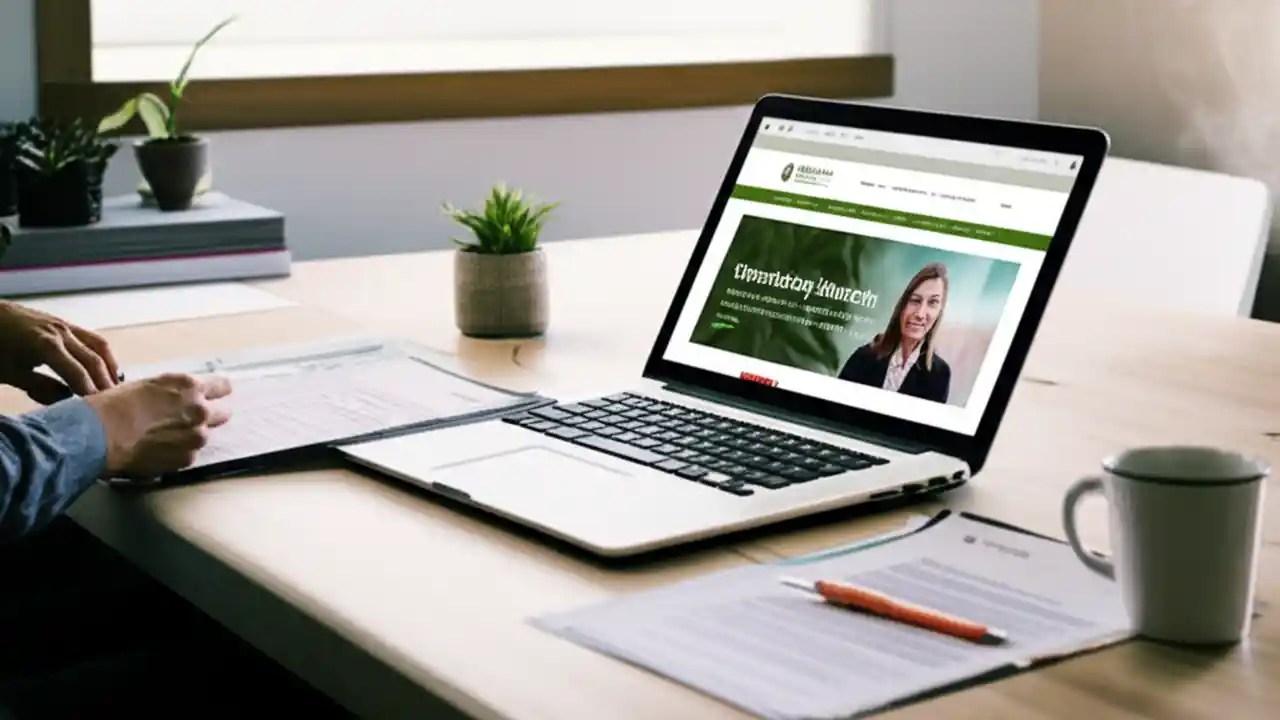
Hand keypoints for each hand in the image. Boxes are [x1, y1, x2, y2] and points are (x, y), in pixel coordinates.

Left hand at [0, 301, 120, 402]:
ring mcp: (65, 325)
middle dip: (106, 383)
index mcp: (45, 345)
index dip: (91, 392)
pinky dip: (103, 355)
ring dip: (110, 367)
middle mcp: (61, 333)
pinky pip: (92, 338)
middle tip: (117, 404)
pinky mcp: (64, 323)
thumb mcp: (9, 372)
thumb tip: (67, 399)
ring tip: (116, 387)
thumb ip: (38, 386)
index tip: (102, 411)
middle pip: (94, 360)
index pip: (78, 373)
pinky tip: (105, 368)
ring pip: (99, 346)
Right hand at [86, 373, 232, 477]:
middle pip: (222, 413)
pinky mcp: (187, 459)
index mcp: (190, 387)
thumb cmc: (116, 405)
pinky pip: (190, 454)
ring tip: (166, 438)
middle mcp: (199, 410)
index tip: (216, 395)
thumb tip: (180, 399)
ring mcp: (196, 436)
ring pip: (204, 435)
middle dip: (211, 415)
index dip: (218, 391)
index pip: (222, 387)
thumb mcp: (149, 387)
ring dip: (191, 436)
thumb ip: (174, 393)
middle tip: (191, 419)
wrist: (101, 434)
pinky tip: (159, 451)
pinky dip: (179, 453)